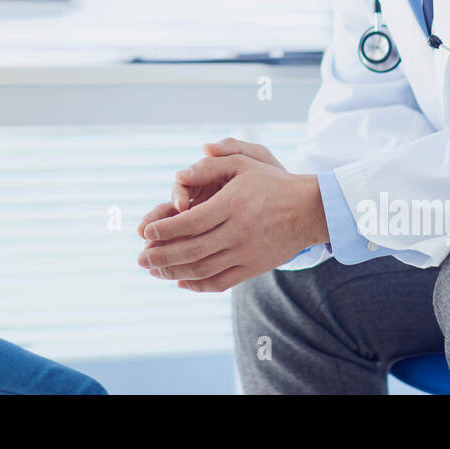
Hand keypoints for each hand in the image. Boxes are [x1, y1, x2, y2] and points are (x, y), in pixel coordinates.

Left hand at [135, 137, 325, 291]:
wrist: (309, 210)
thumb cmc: (271, 183)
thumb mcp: (244, 163)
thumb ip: (211, 165)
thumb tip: (180, 174)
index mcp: (233, 205)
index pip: (191, 222)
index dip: (165, 229)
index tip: (145, 232)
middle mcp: (238, 232)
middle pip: (192, 249)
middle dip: (161, 255)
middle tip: (140, 258)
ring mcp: (246, 253)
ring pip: (203, 269)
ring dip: (174, 272)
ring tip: (153, 270)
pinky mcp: (253, 268)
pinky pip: (221, 282)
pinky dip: (197, 285)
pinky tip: (180, 281)